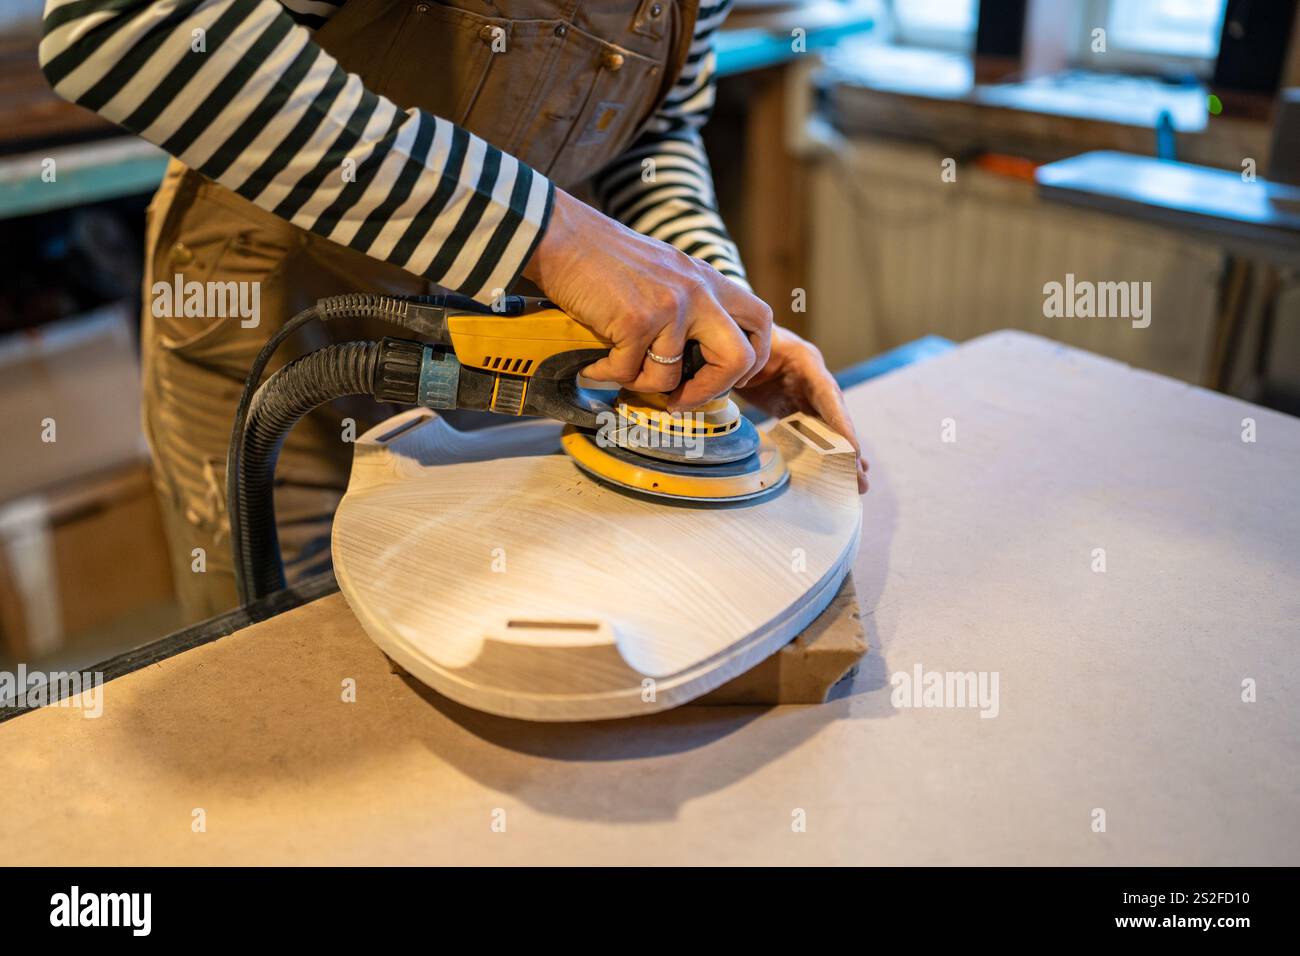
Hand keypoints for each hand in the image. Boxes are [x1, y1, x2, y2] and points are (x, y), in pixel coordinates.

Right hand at [523, 189, 771, 408]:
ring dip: (638, 382)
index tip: (729, 379)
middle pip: (739, 359)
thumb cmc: (603, 257)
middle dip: (712, 390)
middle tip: (683, 401)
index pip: (760, 321)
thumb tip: (692, 358)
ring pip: (670, 378)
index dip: (753, 359)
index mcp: (707, 279)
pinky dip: (606, 373)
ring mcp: (670, 307)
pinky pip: (628, 373)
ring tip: (614, 366)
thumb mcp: (664, 272)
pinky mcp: (637, 322)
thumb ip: (688, 303)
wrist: (561, 235)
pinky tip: (594, 361)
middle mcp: (697, 292)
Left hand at [736, 326, 869, 492]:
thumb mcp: (746, 351)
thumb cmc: (743, 336)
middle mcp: (814, 379)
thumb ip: (744, 370)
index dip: (841, 424)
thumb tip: (734, 389)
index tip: (853, 451)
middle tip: (862, 480)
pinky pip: (814, 430)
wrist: (740, 332)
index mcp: (806, 361)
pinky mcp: (796, 405)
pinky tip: (836, 471)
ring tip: (859, 483)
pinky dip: (825, 450)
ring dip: (844, 455)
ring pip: (830, 428)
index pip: (828, 396)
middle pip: (836, 418)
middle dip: (850, 450)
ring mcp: (808, 394)